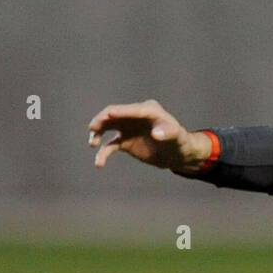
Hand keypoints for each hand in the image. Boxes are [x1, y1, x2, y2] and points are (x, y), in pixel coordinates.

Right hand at [87, 100, 211, 172]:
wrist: (177, 154)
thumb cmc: (179, 141)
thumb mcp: (176, 136)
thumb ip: (167, 133)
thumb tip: (156, 135)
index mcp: (147, 110)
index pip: (130, 109)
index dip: (119, 111)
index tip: (108, 114)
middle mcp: (133, 116)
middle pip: (113, 115)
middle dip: (102, 120)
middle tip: (93, 129)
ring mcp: (127, 128)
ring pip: (107, 128)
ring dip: (98, 133)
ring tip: (93, 143)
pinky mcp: (125, 142)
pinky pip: (110, 146)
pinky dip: (104, 153)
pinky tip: (99, 164)